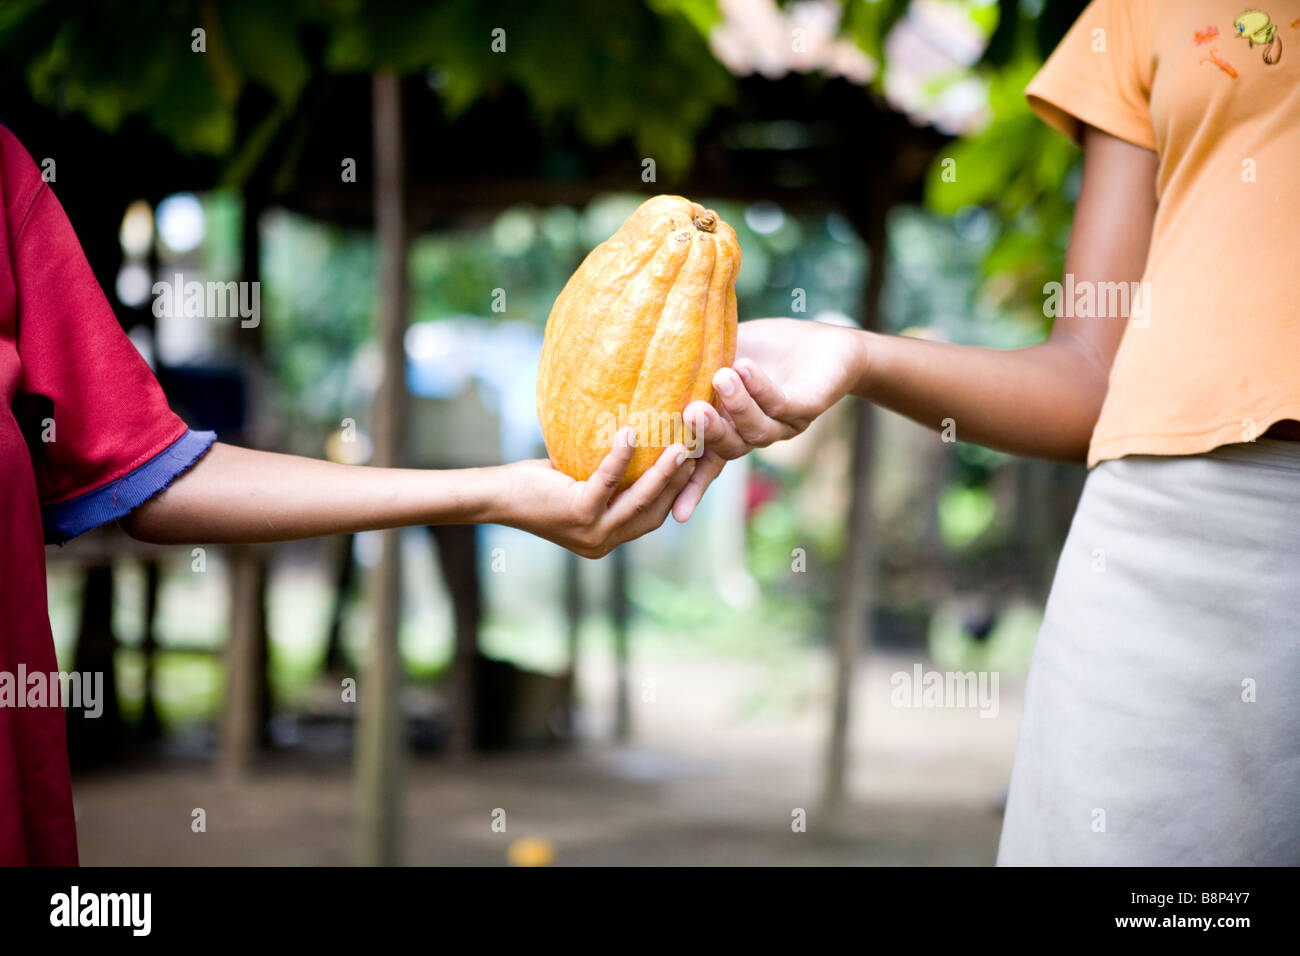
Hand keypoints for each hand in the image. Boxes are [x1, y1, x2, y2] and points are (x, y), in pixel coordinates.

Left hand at [497, 428, 694, 557]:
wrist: (497, 497)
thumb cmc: (537, 485)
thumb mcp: (581, 486)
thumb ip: (610, 480)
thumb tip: (643, 442)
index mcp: (607, 539)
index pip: (653, 517)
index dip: (677, 494)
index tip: (695, 467)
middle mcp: (602, 543)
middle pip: (654, 511)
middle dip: (679, 482)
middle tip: (697, 450)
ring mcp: (592, 532)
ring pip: (639, 499)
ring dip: (663, 472)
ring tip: (681, 445)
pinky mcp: (578, 514)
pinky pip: (607, 481)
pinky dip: (622, 457)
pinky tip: (631, 434)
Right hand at [673, 318, 866, 520]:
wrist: (825, 342)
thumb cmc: (765, 349)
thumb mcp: (719, 354)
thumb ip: (690, 361)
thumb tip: (650, 357)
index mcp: (730, 427)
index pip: (706, 463)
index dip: (691, 488)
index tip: (676, 515)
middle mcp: (754, 434)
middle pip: (729, 449)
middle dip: (709, 434)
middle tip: (691, 413)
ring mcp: (782, 425)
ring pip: (756, 431)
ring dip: (738, 407)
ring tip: (722, 376)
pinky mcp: (807, 408)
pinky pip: (782, 404)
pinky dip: (762, 389)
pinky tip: (746, 369)